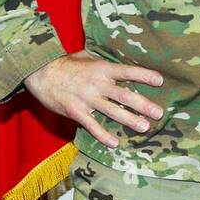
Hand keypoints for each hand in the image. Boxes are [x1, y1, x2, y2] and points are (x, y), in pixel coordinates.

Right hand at [24, 50, 164, 149]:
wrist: (39, 72)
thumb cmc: (64, 63)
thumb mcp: (86, 56)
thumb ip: (103, 60)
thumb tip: (118, 57)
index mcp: (102, 68)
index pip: (128, 71)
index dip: (144, 75)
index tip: (160, 81)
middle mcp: (97, 84)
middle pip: (125, 95)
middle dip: (143, 104)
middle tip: (159, 113)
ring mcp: (87, 99)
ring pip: (112, 111)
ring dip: (129, 120)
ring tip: (144, 127)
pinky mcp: (75, 112)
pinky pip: (92, 125)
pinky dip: (103, 135)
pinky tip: (114, 143)